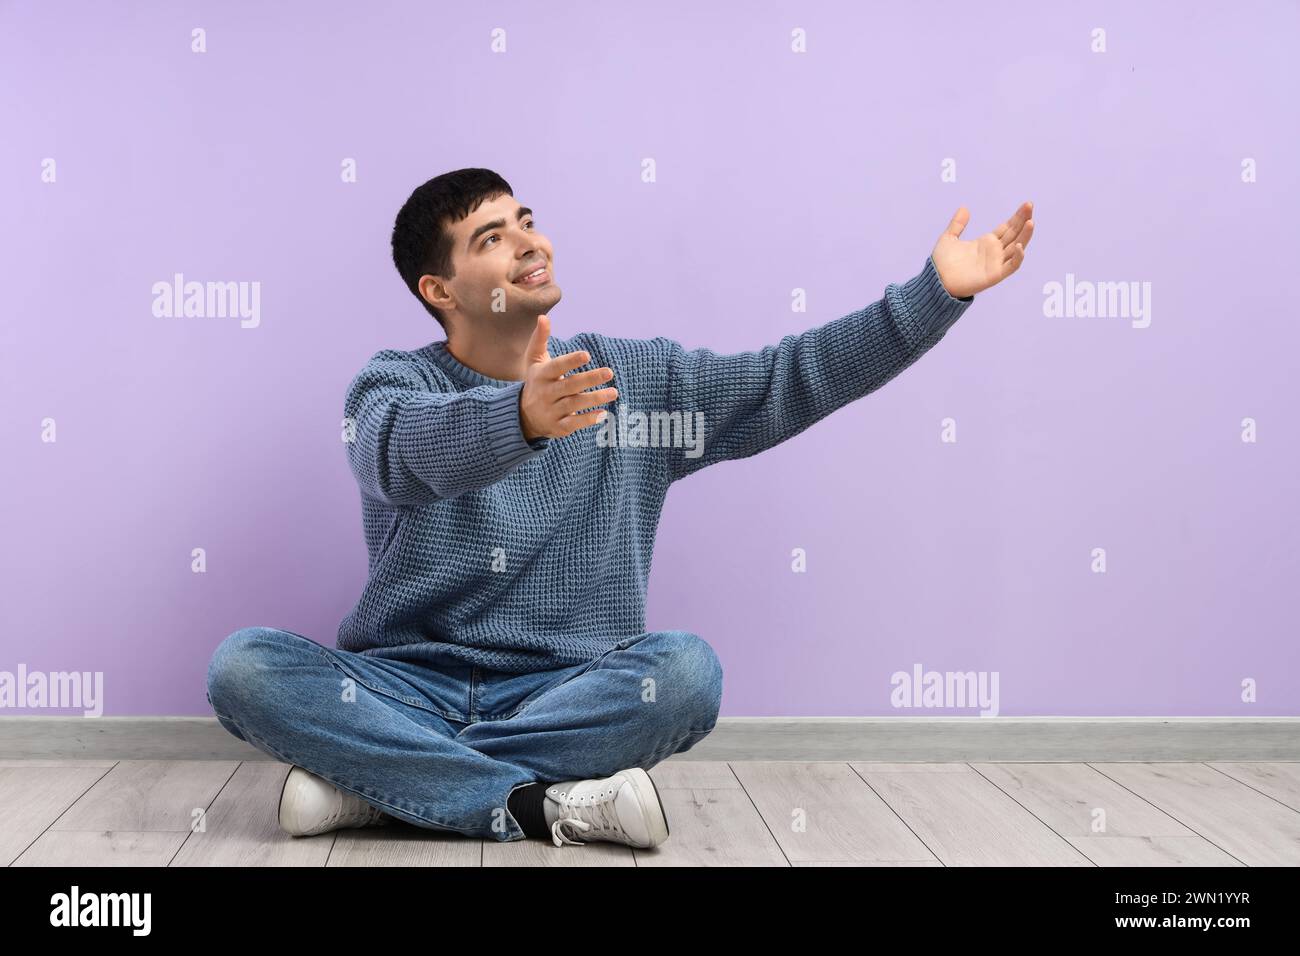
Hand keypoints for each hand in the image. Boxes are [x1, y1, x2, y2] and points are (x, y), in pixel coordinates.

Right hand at [519, 314, 618, 440]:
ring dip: (594, 399)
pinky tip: (603, 414)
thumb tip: (543, 316)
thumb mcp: (534, 361)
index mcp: (541, 375)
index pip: (557, 367)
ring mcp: (551, 411)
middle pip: (569, 385)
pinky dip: (587, 420)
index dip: (571, 361)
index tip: (587, 354)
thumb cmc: (536, 382)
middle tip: (610, 372)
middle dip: (589, 379)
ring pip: (574, 404)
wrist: (523, 416)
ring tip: (614, 392)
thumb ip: (540, 339)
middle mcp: (546, 393)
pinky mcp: (558, 427)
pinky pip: (573, 423)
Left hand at [931, 201, 1034, 298]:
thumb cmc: (941, 263)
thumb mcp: (949, 238)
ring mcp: (996, 263)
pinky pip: (1011, 266)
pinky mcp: (995, 275)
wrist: (936, 281)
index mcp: (986, 243)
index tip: (1026, 205)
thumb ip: (957, 224)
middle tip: (1030, 206)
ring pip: (1017, 248)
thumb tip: (964, 208)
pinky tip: (1018, 245)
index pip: (1008, 227)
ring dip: (1025, 236)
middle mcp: (994, 252)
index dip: (1017, 217)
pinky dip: (1017, 257)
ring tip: (1031, 222)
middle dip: (1023, 220)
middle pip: (1014, 234)